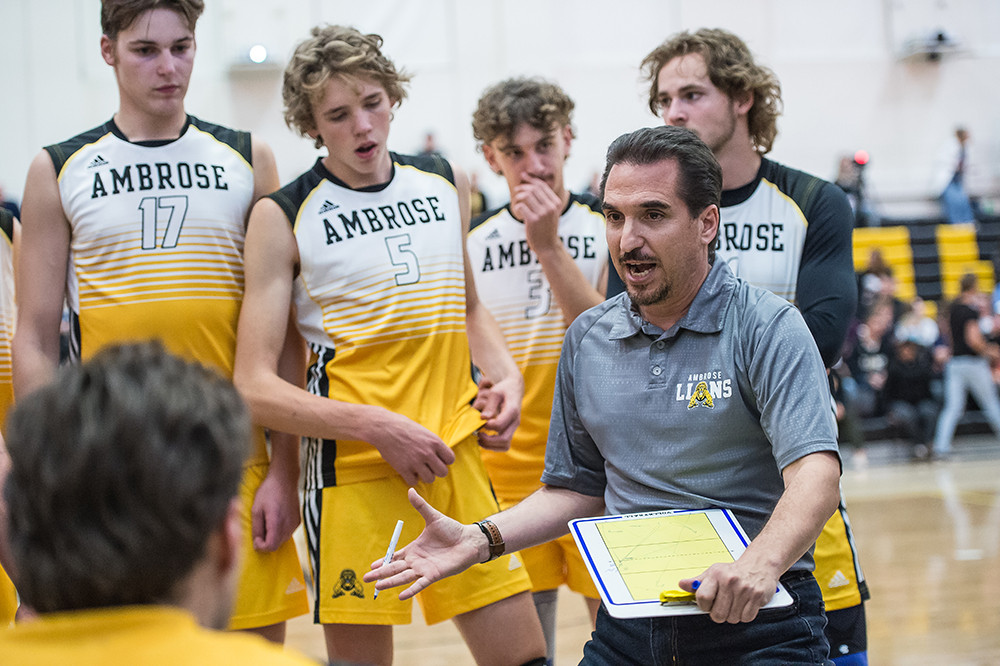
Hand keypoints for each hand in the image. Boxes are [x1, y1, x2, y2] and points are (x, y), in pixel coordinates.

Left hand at [251, 463, 300, 552]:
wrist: (285, 480)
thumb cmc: (268, 492)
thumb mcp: (256, 509)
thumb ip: (257, 528)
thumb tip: (257, 544)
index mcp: (277, 522)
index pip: (271, 546)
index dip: (261, 546)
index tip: (256, 537)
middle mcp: (288, 525)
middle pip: (276, 545)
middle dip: (266, 541)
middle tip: (261, 525)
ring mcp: (295, 523)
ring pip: (282, 540)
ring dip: (273, 536)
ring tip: (268, 520)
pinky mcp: (298, 521)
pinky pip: (287, 533)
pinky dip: (280, 531)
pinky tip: (276, 518)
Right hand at [363, 488, 482, 599]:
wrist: (469, 540)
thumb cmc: (452, 530)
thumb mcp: (433, 517)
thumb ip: (420, 506)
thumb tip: (410, 490)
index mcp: (414, 549)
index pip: (395, 557)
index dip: (383, 562)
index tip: (371, 566)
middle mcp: (417, 561)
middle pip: (395, 569)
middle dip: (380, 574)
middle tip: (365, 579)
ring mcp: (425, 569)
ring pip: (403, 577)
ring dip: (390, 582)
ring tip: (378, 587)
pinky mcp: (434, 575)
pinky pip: (420, 584)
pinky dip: (411, 590)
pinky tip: (400, 596)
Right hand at [367, 409, 455, 485]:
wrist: (384, 428)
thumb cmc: (404, 427)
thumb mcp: (424, 432)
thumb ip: (434, 444)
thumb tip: (442, 457)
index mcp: (434, 442)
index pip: (450, 459)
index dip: (444, 460)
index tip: (436, 459)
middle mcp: (427, 453)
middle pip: (443, 472)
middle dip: (436, 470)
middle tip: (427, 465)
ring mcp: (415, 462)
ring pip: (430, 479)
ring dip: (424, 475)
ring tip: (417, 467)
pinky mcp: (403, 469)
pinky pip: (414, 482)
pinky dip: (411, 478)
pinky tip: (407, 470)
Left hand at [472, 375, 521, 450]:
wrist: (514, 389)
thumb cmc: (503, 389)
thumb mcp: (495, 392)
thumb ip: (490, 406)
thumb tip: (483, 418)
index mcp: (512, 411)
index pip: (499, 425)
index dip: (487, 426)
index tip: (480, 421)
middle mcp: (514, 422)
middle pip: (504, 440)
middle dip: (488, 440)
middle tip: (478, 434)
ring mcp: (513, 428)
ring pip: (505, 446)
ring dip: (490, 446)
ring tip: (479, 439)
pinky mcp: (510, 431)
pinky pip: (503, 445)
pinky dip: (493, 446)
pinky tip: (484, 439)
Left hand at [512, 176, 562, 254]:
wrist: (548, 245)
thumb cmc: (546, 227)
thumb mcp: (551, 212)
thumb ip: (545, 199)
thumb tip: (533, 183)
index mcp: (556, 203)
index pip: (542, 185)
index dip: (531, 179)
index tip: (523, 176)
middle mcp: (551, 207)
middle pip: (533, 189)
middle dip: (523, 187)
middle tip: (516, 189)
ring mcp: (542, 213)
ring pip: (526, 196)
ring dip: (518, 197)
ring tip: (516, 201)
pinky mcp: (533, 220)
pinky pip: (520, 206)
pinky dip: (516, 207)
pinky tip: (517, 211)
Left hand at [679, 560, 779, 623]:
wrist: (759, 564)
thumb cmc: (734, 571)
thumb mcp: (713, 572)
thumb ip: (697, 582)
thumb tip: (682, 584)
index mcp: (716, 574)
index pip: (703, 598)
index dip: (704, 606)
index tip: (707, 605)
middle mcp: (730, 581)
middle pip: (718, 614)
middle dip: (719, 614)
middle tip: (723, 606)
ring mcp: (744, 589)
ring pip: (732, 618)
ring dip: (733, 615)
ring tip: (735, 604)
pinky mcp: (757, 596)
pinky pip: (746, 618)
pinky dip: (745, 615)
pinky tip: (744, 605)